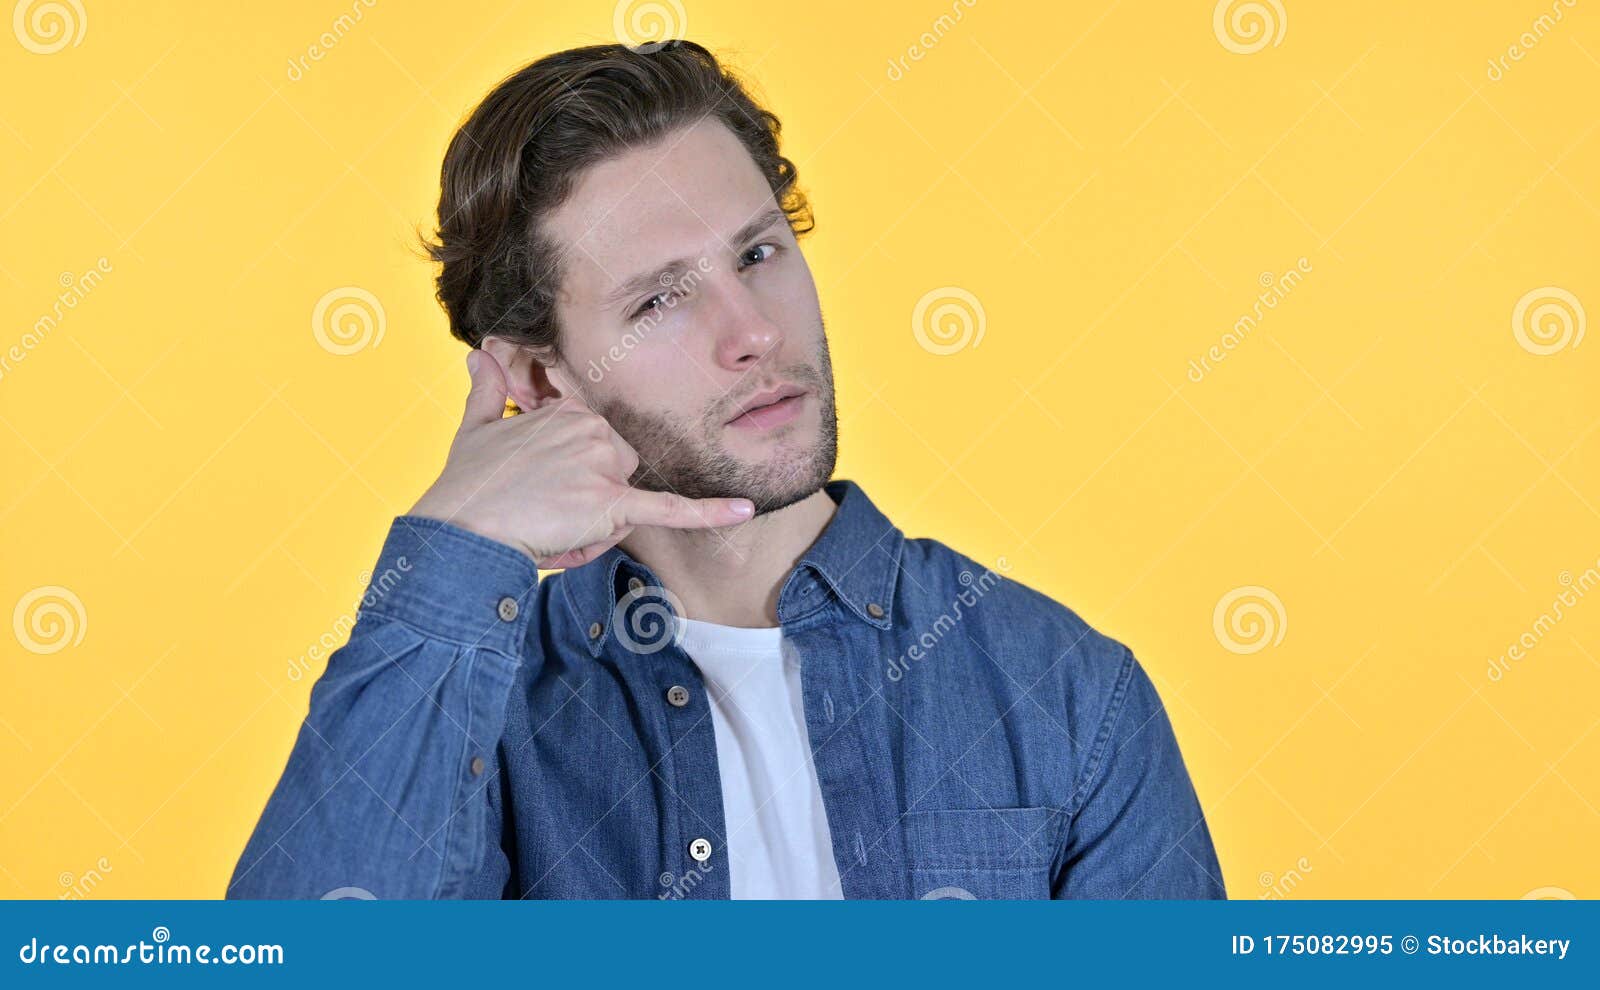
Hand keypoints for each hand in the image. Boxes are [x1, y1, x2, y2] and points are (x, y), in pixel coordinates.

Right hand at [408, 350, 753, 567]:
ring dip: (599, 524)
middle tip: (545, 515)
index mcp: (569, 410)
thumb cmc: (466, 484)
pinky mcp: (610, 502)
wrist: (461, 529)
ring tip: (552, 529)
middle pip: (621, 472)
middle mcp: (590, 429)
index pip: (601, 447)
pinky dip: (709, 511)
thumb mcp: (475, 428)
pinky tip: (744, 510)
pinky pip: (669, 509)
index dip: (575, 476)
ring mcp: (602, 464)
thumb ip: (486, 389)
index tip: (539, 488)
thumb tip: (479, 354)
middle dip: (594, 500)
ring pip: (627, 501)